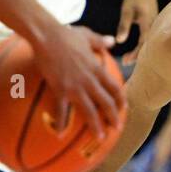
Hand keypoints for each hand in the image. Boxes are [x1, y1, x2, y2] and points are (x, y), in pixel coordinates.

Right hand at [31, 23, 124, 139]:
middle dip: (114, 118)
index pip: (114, 88)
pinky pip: (62, 111)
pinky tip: (61, 135)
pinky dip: (62, 124)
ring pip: (89, 111)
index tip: (124, 109)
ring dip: (96, 126)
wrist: (46, 36)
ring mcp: (75, 87)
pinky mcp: (59, 90)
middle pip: (106, 103)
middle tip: (117, 129)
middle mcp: (89, 80)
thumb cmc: (66, 34)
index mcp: (97, 69)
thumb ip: (101, 41)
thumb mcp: (87, 35)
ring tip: (100, 138)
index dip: (121, 100)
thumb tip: (112, 41)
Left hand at [115, 0, 158, 64]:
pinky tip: (133, 53)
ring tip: (126, 60)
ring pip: (150, 44)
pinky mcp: (154, 27)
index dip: (136, 53)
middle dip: (137, 56)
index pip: (144, 42)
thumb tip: (119, 41)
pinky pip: (150, 40)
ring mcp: (156, 27)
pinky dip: (142, 47)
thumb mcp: (126, 9)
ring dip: (139, 53)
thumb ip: (123, 25)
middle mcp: (155, 26)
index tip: (126, 60)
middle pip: (148, 46)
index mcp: (148, 22)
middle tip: (124, 62)